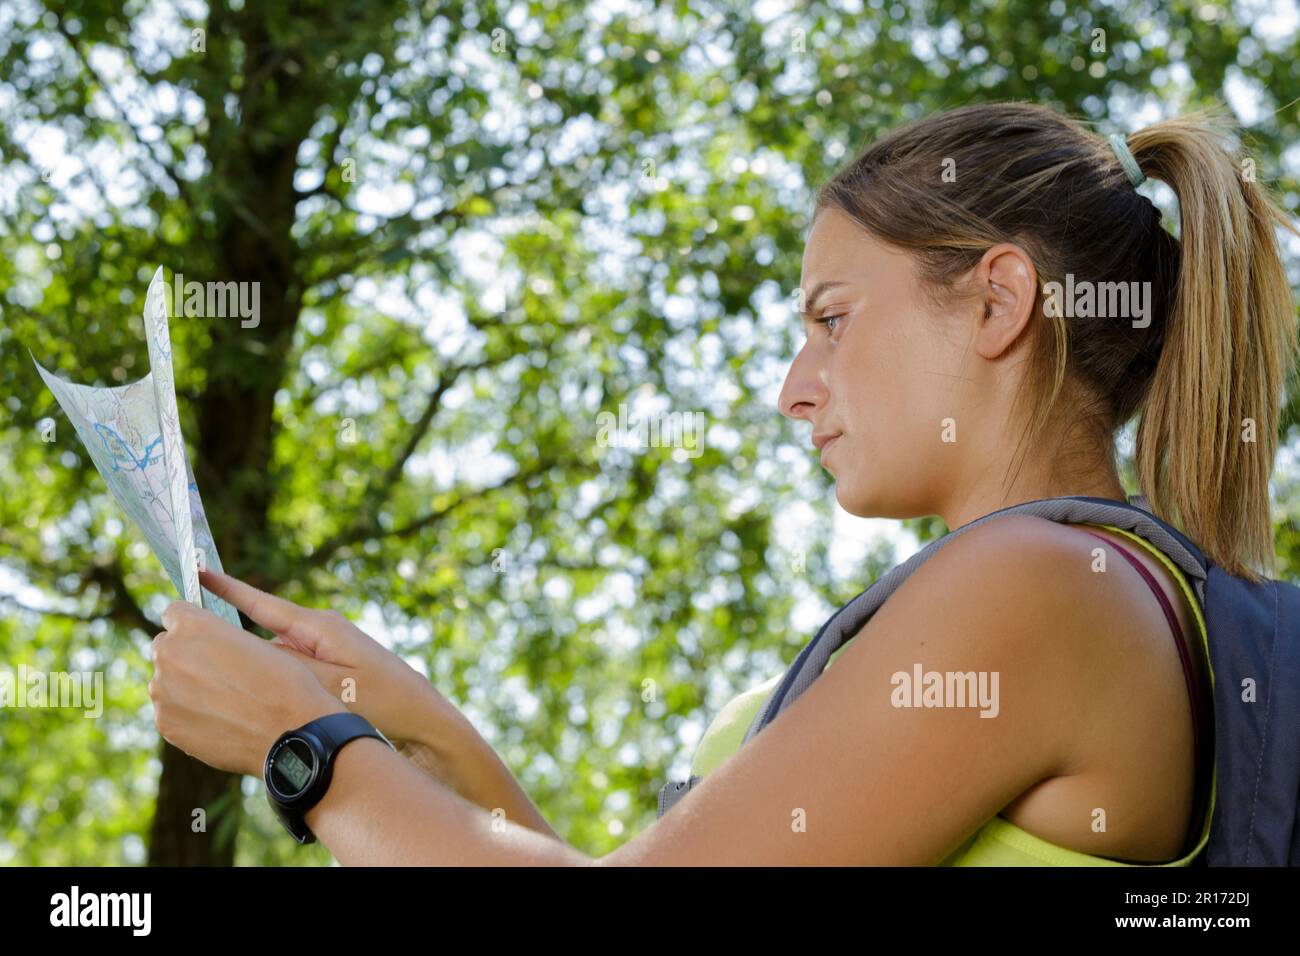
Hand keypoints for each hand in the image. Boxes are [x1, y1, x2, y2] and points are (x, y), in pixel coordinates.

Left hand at [149, 600, 345, 775]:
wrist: (290, 731)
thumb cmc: (282, 681)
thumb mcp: (253, 641)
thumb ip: (218, 636)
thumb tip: (200, 643)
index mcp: (192, 624)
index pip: (173, 612)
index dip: (192, 623)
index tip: (205, 636)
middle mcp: (169, 653)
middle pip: (165, 647)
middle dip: (185, 654)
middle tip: (217, 671)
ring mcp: (163, 691)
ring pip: (166, 681)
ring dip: (185, 685)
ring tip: (222, 700)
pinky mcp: (165, 723)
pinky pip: (170, 711)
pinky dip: (188, 713)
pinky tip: (218, 718)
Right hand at [198, 568, 486, 768]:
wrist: (424, 723)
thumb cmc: (383, 702)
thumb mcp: (330, 685)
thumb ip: (287, 667)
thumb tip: (245, 651)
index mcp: (319, 627)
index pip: (263, 603)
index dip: (227, 589)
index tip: (197, 570)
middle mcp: (319, 635)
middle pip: (261, 636)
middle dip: (230, 646)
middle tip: (191, 651)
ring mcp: (324, 654)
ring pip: (273, 660)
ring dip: (255, 674)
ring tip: (226, 691)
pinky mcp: (329, 674)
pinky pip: (288, 675)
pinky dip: (273, 687)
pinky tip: (260, 708)